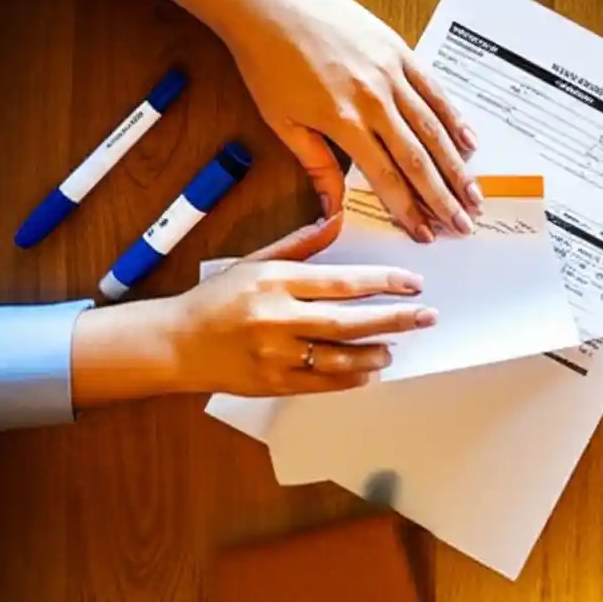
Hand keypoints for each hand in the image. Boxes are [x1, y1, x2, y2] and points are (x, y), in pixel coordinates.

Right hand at [71, 216, 436, 406]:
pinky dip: (352, 377)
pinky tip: (370, 369)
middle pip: (349, 321)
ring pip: (340, 357)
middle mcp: (277, 318)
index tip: (414, 283)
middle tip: (427, 317)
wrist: (175, 343)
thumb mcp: (255, 260)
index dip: (383, 282)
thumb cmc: (218, 298)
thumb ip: (300, 244)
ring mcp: (275, 355)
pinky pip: (323, 383)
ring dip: (375, 352)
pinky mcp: (273, 384)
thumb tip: (337, 219)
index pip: (342, 282)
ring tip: (395, 346)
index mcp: (275, 282)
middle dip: (394, 318)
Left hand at [166, 0, 481, 241]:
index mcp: (343, 121)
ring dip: (457, 165)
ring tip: (474, 194)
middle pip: (418, 158)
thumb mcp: (283, 120)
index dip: (408, 209)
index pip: (386, 176)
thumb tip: (333, 207)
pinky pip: (434, 90)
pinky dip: (454, 117)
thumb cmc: (267, 61)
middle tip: (463, 225)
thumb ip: (316, 165)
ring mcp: (391, 73)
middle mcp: (374, 100)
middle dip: (443, 197)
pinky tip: (470, 141)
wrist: (267, 1)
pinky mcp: (398, 50)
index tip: (425, 233)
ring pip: (433, 128)